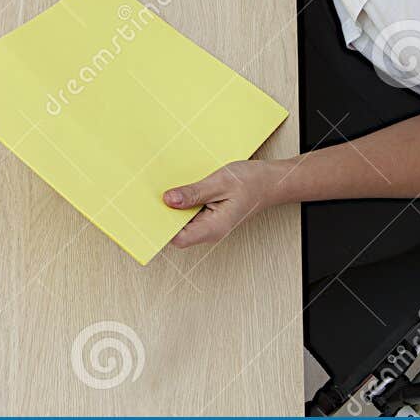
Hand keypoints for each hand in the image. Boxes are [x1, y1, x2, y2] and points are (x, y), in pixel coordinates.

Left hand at [163, 159, 281, 249]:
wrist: (272, 181)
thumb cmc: (252, 182)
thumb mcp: (219, 182)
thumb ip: (193, 193)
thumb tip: (168, 200)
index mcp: (213, 227)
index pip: (178, 238)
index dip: (161, 228)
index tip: (148, 214)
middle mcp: (211, 230)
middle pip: (178, 231)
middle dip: (165, 215)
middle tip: (152, 197)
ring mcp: (211, 224)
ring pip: (183, 222)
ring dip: (174, 208)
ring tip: (167, 190)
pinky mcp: (211, 216)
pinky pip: (191, 214)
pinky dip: (183, 203)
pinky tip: (180, 190)